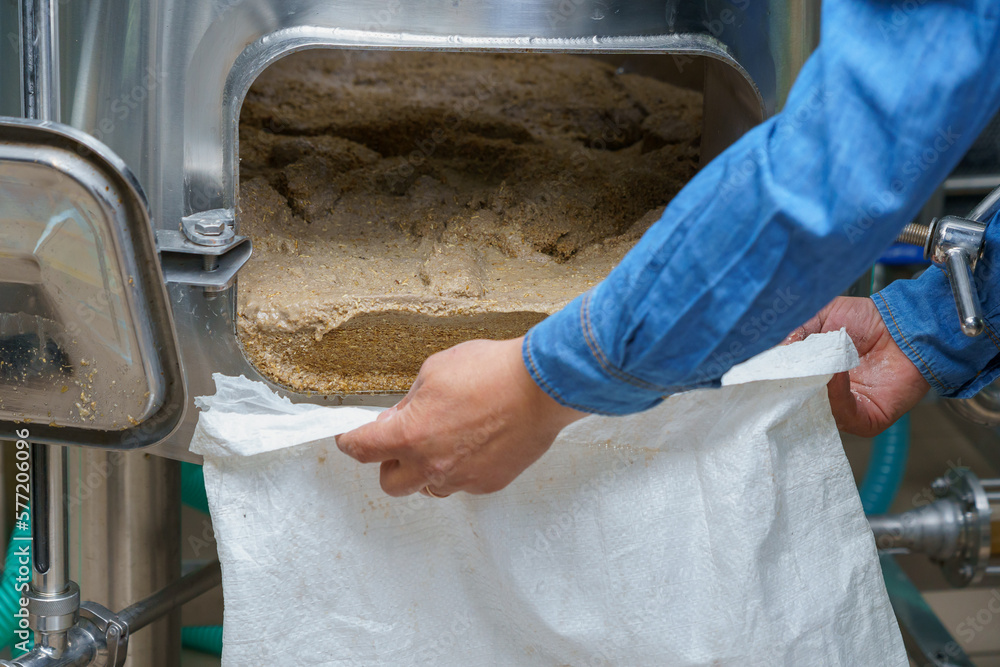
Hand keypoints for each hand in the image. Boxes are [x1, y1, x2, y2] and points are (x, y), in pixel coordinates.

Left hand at [336, 337, 587, 495]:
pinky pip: (462, 484)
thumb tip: (396, 418)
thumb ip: (410, 401)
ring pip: (429, 487)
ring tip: (446, 440)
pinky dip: (461, 468)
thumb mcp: (435, 371)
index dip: (350, 442)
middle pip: (391, 483)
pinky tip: (476, 442)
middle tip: (403, 441)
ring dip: (427, 470)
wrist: (542, 386)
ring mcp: (462, 480)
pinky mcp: (489, 483)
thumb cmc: (491, 371)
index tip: (350, 438)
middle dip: (390, 463)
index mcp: (411, 435)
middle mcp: (432, 466)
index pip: (362, 450)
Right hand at [785, 296, 928, 436]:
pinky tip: (835, 373)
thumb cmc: (870, 321)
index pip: (789, 384)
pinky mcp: (867, 420)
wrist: (908, 324)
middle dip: (789, 387)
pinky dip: (837, 395)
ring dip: (813, 388)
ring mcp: (847, 409)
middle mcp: (828, 395)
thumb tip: (776, 351)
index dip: (776, 377)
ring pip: (819, 410)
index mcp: (815, 374)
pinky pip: (845, 413)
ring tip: (811, 366)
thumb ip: (798, 332)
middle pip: (799, 402)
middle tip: (778, 372)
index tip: (763, 367)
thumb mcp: (824, 317)